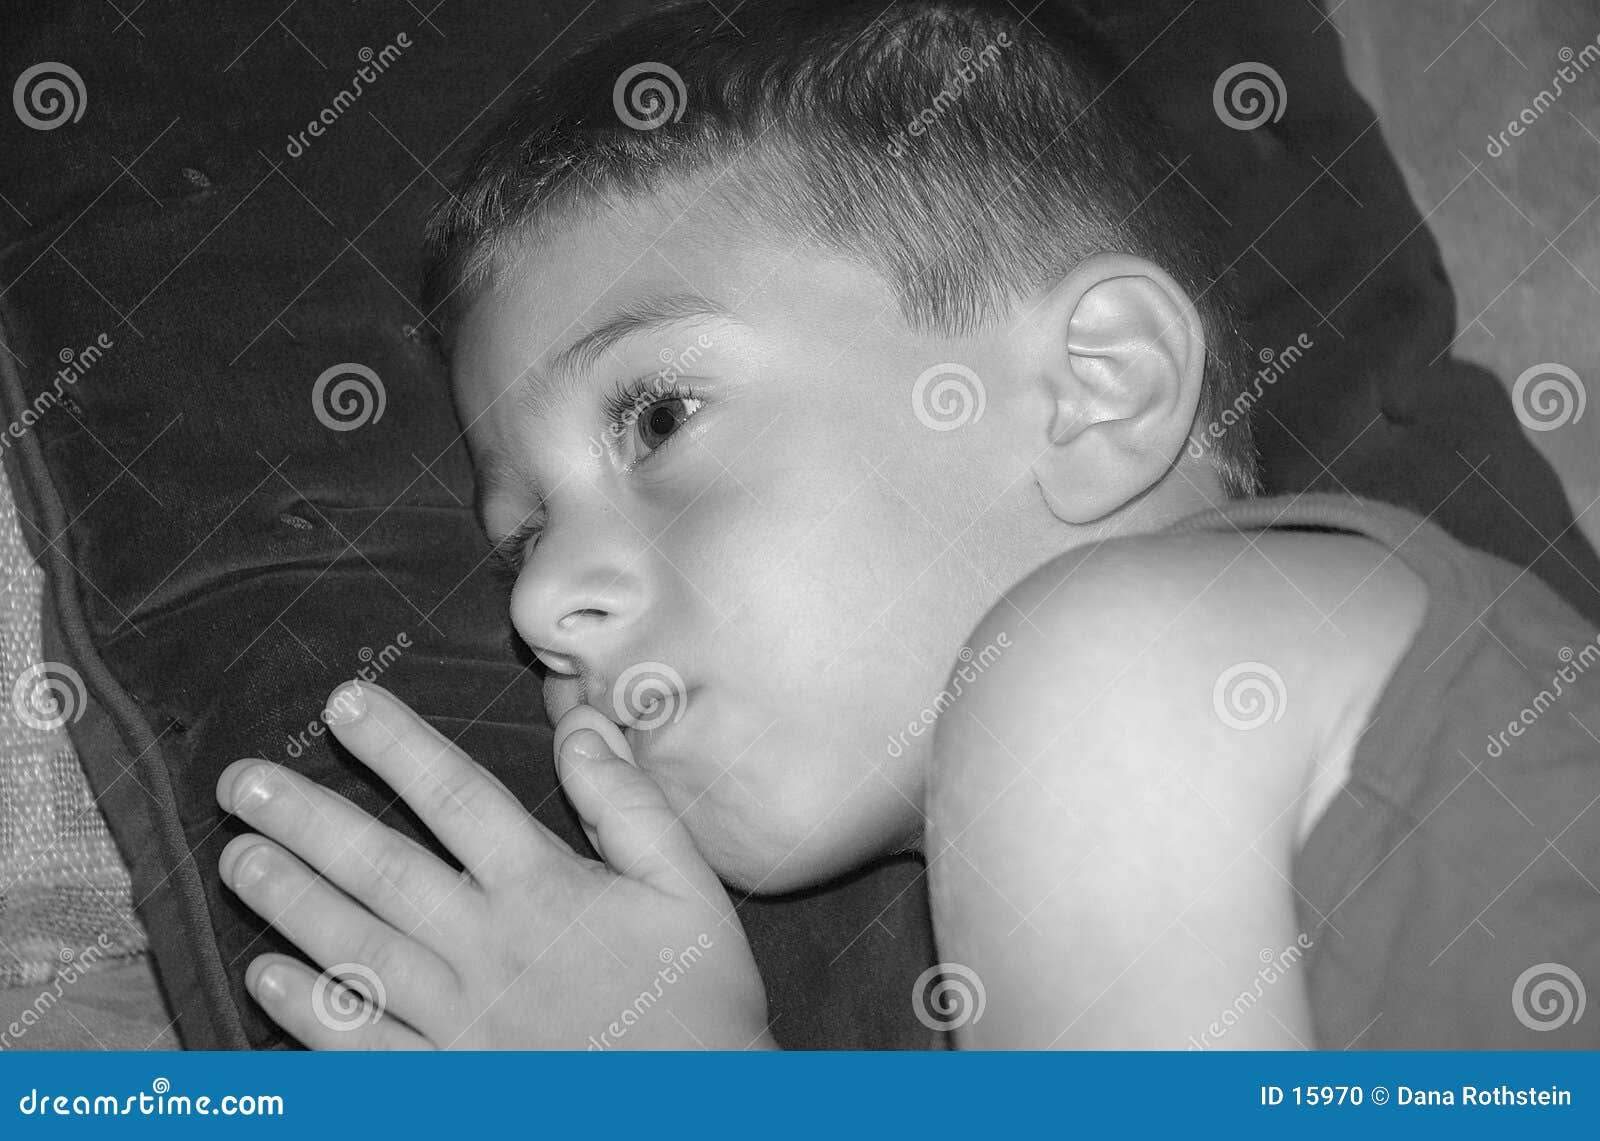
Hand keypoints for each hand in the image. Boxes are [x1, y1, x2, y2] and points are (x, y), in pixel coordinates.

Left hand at [214, 681, 773, 1048]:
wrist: (700, 1119)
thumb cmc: (701, 1001)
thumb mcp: (690, 888)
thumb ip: (630, 804)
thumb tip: (579, 725)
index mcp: (544, 890)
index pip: (455, 797)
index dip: (396, 745)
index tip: (344, 703)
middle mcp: (487, 947)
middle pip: (379, 869)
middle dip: (305, 818)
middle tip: (241, 781)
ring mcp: (458, 1021)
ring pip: (354, 948)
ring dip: (289, 900)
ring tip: (236, 856)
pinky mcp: (445, 1083)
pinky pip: (360, 1046)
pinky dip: (307, 1012)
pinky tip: (264, 978)